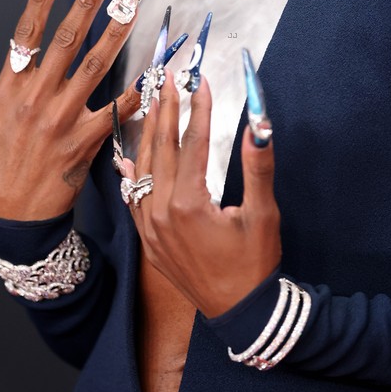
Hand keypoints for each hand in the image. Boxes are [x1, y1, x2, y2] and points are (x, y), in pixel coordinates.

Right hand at [0, 0, 139, 219]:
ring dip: (115, 33)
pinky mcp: (86, 140)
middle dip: (86, 5)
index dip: (39, 0)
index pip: (25, 35)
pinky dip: (137, 90)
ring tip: (132, 6)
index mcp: (8, 90)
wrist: (13, 218)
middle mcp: (38, 98)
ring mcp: (64, 118)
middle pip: (65, 42)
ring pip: (94, 66)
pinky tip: (155, 69)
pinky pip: (116, 110)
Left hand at [124, 70, 281, 317]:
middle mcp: (162, 213)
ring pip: (143, 171)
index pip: (193, 143)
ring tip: (151, 103)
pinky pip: (133, 199)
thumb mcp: (262, 213)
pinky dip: (132, 174)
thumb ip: (258, 166)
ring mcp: (151, 228)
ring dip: (148, 135)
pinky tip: (128, 156)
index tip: (201, 80)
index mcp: (189, 203)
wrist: (240, 313)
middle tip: (167, 78)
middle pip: (162, 150)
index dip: (198, 109)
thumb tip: (258, 125)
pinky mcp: (149, 241)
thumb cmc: (255, 263)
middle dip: (165, 110)